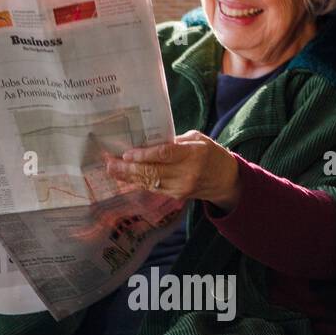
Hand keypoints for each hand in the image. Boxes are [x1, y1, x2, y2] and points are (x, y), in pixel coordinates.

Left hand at [103, 131, 241, 210]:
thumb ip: (174, 141)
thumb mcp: (197, 139)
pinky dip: (138, 183)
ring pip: (150, 182)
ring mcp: (181, 187)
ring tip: (111, 170)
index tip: (127, 154)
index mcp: (193, 154)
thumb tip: (148, 141)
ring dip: (128, 177)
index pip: (165, 154)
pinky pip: (153, 188)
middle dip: (128, 168)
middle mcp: (186, 173)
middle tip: (110, 163)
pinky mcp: (176, 196)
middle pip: (153, 171)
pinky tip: (124, 179)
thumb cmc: (210, 153)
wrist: (226, 180)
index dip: (144, 155)